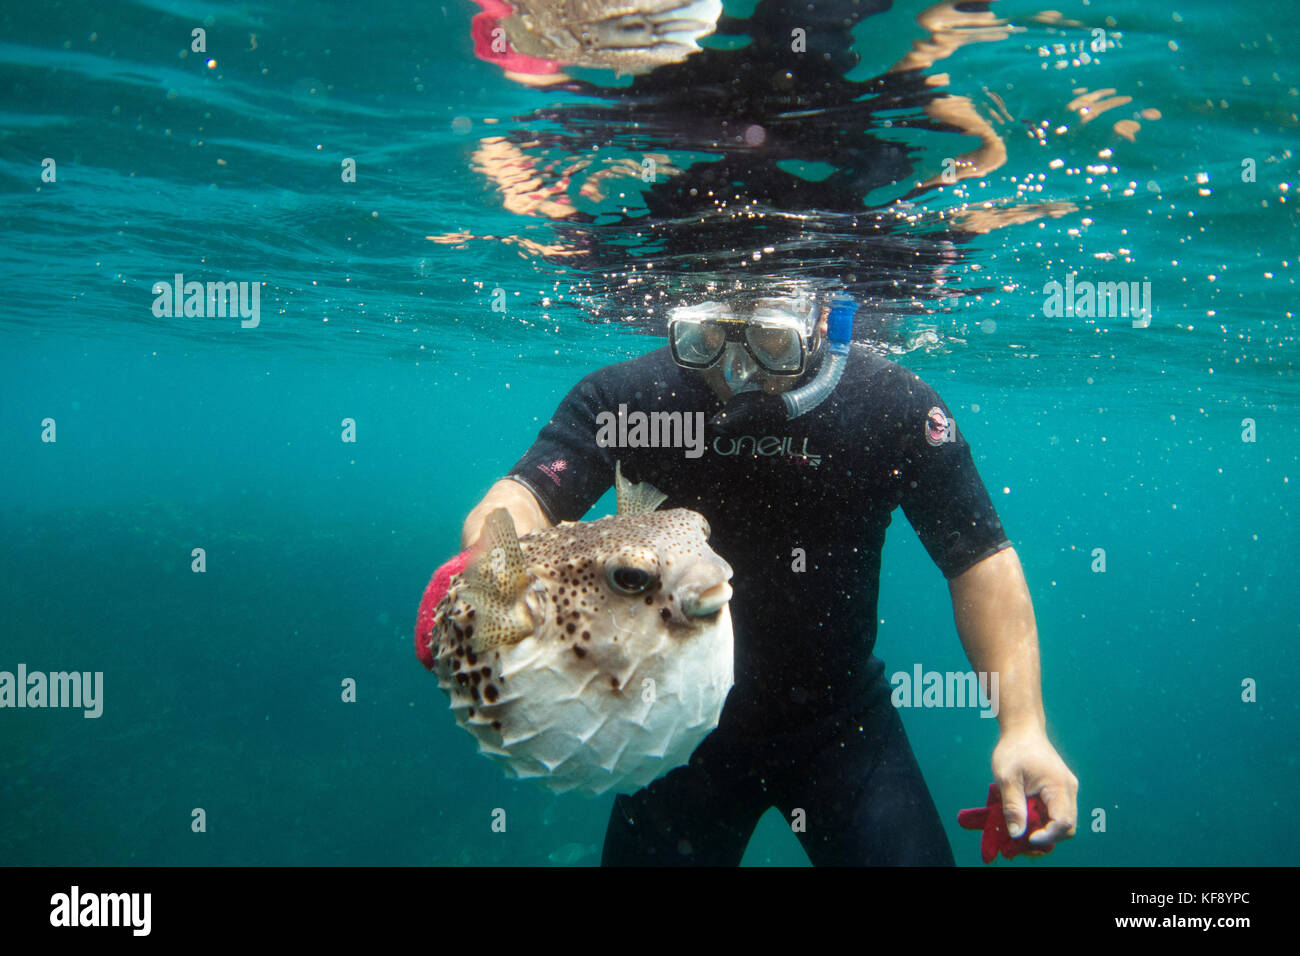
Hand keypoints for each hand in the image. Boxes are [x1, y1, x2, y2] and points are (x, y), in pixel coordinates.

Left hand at [991, 728, 1078, 851]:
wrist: (1023, 730)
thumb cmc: (1014, 750)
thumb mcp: (1006, 778)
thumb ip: (1013, 806)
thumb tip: (1017, 834)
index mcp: (1059, 786)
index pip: (1063, 822)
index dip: (1047, 835)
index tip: (1026, 837)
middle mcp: (1069, 790)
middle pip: (1067, 827)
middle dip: (1046, 837)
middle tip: (1021, 840)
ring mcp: (1067, 791)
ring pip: (1062, 822)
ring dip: (1043, 830)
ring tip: (1020, 829)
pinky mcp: (1060, 791)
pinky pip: (1056, 813)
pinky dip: (1043, 820)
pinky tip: (1025, 817)